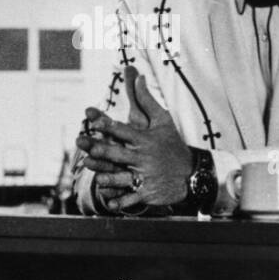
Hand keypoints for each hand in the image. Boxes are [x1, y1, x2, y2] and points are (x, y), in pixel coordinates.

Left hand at [75, 66, 191, 210]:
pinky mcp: (149, 192)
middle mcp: (143, 158)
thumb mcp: (163, 121)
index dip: (107, 125)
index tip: (92, 120)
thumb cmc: (173, 145)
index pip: (123, 130)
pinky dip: (121, 201)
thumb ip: (147, 100)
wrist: (192, 173)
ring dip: (108, 177)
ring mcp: (146, 177)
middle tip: (86, 146)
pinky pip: (132, 197)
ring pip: (123, 177)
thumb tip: (137, 76)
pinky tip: (108, 203)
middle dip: (103, 150)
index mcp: (144, 140)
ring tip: (94, 176)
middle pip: (119, 153)